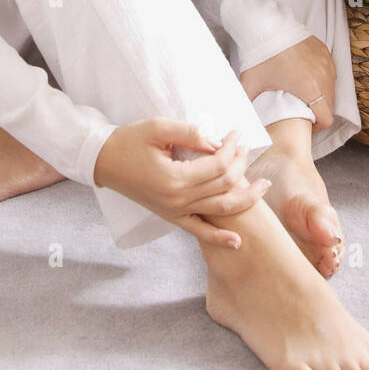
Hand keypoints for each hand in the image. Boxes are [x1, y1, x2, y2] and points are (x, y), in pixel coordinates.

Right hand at [93, 119, 271, 247]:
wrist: (104, 161)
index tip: (235, 134)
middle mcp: (178, 200)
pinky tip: (238, 241)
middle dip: (241, 165)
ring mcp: (175, 212)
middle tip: (244, 147)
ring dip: (245, 198)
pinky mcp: (171, 217)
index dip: (232, 148)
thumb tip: (218, 142)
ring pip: (220, 210)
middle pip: (224, 185)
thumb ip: (190, 133)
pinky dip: (219, 238)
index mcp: (175, 178)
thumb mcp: (158, 127)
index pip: (219, 165)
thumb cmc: (129, 141)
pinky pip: (199, 232)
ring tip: (263, 187)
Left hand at [239, 36, 335, 130]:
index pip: (327, 118)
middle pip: (330, 104)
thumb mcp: (250, 86)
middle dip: (319, 111)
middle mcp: (323, 76)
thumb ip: (248, 107)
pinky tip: (306, 77)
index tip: (306, 124)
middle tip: (303, 112)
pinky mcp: (323, 51)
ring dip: (321, 95)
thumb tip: (245, 123)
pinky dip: (321, 78)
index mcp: (310, 88)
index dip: (318, 126)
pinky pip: (329, 71)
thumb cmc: (259, 56)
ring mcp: (325, 62)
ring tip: (305, 95)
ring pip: (331, 87)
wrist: (265, 24)